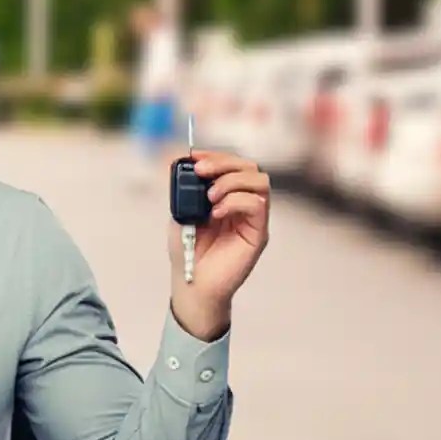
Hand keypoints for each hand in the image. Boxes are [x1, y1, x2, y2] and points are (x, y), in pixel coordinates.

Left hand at [167, 150, 270, 338]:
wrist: (193, 284)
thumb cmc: (187, 252)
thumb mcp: (181, 214)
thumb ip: (187, 190)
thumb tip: (187, 163)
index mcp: (226, 196)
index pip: (232, 165)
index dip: (216, 155)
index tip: (195, 156)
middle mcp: (243, 204)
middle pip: (250, 168)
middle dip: (224, 163)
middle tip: (201, 172)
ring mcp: (253, 218)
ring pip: (259, 182)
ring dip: (231, 182)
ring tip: (210, 197)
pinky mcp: (258, 233)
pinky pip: (258, 205)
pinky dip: (236, 201)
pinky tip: (217, 213)